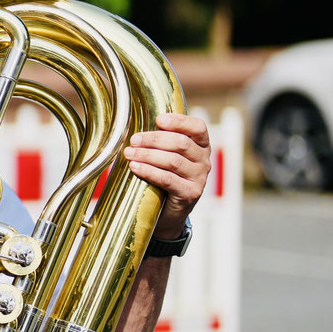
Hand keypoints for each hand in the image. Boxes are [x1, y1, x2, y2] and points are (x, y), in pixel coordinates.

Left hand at [124, 111, 209, 237]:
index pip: (198, 127)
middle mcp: (204, 161)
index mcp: (201, 146)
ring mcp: (199, 178)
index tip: (158, 119)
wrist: (167, 212)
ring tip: (129, 153)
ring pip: (173, 161)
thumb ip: (159, 141)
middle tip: (134, 140)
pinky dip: (149, 171)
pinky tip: (135, 167)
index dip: (179, 121)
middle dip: (154, 139)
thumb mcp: (165, 156)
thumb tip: (134, 127)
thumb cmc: (163, 177)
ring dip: (148, 155)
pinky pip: (168, 179)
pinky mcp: (190, 194)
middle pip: (181, 143)